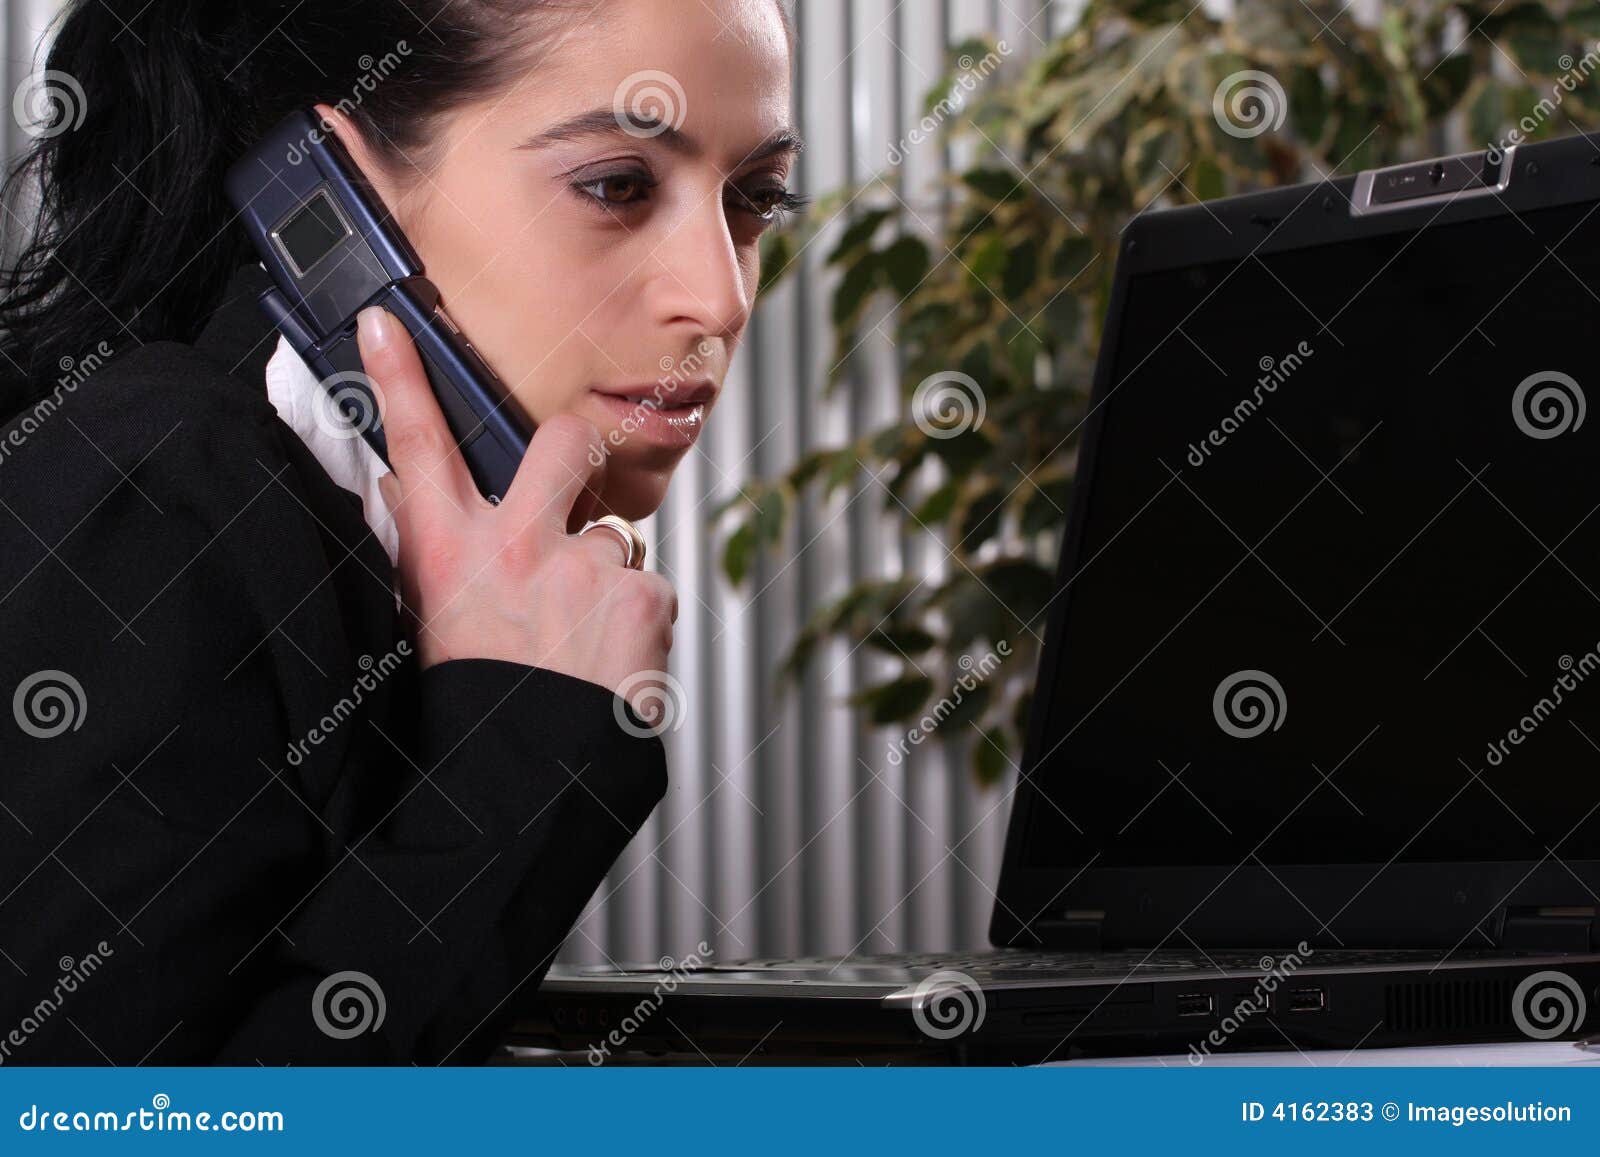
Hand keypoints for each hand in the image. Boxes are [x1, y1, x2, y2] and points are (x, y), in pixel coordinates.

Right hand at [355, 306, 676, 718]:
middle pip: (561, 442)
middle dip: (577, 452)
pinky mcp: (644, 595)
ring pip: (613, 538)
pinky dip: (638, 623)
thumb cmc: (483, 704)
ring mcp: (585, 566)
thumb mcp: (436, 623)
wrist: (532, 782)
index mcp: (450, 555)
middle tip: (573, 491)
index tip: (386, 322)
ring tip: (582, 643)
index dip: (399, 378)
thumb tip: (412, 494)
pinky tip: (611, 663)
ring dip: (606, 580)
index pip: (414, 447)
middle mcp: (516, 547)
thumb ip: (439, 554)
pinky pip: (649, 589)